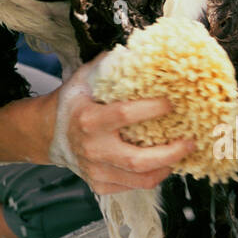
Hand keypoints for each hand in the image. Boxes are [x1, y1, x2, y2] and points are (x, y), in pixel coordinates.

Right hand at [47, 55, 194, 194]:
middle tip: (190, 142)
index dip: (152, 110)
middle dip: (170, 153)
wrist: (48, 134)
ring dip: (166, 168)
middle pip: (137, 159)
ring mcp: (95, 170)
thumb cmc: (71, 104)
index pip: (125, 115)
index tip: (172, 103)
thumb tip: (136, 50)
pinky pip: (132, 186)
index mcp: (89, 120)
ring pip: (139, 179)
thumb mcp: (82, 80)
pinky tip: (162, 164)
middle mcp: (92, 148)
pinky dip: (152, 177)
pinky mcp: (99, 184)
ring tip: (181, 155)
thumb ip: (107, 66)